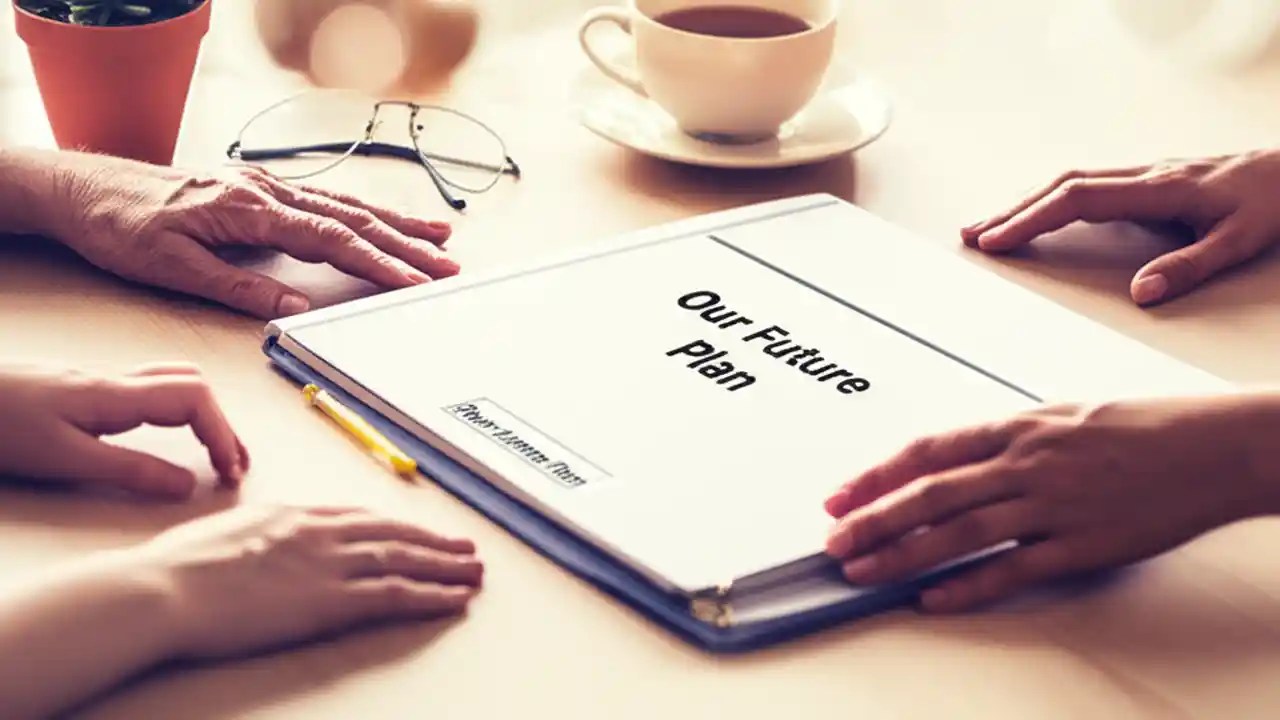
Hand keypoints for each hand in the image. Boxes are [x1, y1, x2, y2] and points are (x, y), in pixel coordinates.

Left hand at [0, 362, 244, 497]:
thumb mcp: (63, 459)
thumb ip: (129, 471)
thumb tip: (187, 486)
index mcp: (114, 395)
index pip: (196, 400)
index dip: (223, 435)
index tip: (228, 474)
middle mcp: (111, 380)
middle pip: (192, 384)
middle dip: (222, 423)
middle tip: (231, 465)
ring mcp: (94, 381)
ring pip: (169, 381)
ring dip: (201, 413)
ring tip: (209, 449)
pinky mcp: (77, 389)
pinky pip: (144, 389)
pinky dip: (173, 411)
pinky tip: (159, 434)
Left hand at [42, 149, 458, 318]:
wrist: (89, 189)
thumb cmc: (124, 228)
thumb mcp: (172, 268)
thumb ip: (237, 286)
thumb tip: (293, 307)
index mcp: (250, 210)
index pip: (330, 240)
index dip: (377, 264)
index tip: (413, 282)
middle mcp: (266, 192)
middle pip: (351, 220)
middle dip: (405, 245)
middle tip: (448, 267)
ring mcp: (267, 187)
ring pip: (345, 206)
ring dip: (396, 224)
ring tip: (440, 239)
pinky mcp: (261, 190)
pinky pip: (326, 200)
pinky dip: (364, 211)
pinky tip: (385, 218)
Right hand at [138, 504, 481, 659]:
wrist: (166, 588)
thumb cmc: (177, 568)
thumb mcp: (222, 534)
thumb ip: (253, 535)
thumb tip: (255, 544)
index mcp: (292, 514)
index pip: (358, 516)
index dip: (394, 524)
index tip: (416, 529)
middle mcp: (319, 532)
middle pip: (392, 532)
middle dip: (433, 541)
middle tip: (465, 547)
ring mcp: (329, 564)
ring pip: (404, 560)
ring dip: (445, 567)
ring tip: (474, 571)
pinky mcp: (332, 601)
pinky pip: (395, 595)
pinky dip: (431, 595)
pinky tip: (455, 598)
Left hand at [823, 395, 1279, 612]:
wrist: (1212, 446)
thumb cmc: (1141, 427)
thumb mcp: (1063, 416)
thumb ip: (1007, 438)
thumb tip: (958, 456)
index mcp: (1017, 427)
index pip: (927, 452)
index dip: (875, 476)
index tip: (838, 496)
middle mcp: (1025, 463)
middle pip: (931, 494)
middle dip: (873, 519)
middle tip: (833, 542)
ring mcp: (1052, 505)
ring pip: (960, 533)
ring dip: (904, 555)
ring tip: (864, 572)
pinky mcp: (1080, 545)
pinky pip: (1012, 570)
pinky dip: (968, 586)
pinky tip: (933, 598)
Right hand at [961, 149, 1279, 306]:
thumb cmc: (1271, 204)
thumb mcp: (1241, 242)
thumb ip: (1189, 266)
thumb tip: (1141, 294)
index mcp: (1157, 190)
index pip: (1076, 200)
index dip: (1030, 220)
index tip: (994, 242)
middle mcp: (1142, 177)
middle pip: (1061, 187)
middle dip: (1011, 212)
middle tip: (969, 236)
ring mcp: (1142, 175)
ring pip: (1069, 182)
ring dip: (1025, 204)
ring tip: (988, 228)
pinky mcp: (1146, 180)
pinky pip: (1084, 185)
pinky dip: (1049, 200)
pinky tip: (1037, 214)